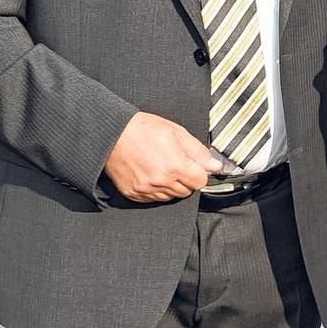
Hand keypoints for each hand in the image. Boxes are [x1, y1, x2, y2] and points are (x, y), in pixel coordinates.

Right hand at [103, 112, 225, 202]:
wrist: (112, 133)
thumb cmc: (141, 129)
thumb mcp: (176, 132)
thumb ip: (198, 151)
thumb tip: (214, 165)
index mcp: (175, 166)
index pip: (201, 181)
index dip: (200, 172)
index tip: (195, 166)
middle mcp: (161, 181)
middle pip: (187, 191)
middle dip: (186, 178)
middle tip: (176, 163)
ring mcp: (146, 189)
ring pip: (171, 196)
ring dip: (172, 185)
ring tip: (162, 166)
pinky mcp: (134, 193)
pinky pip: (153, 199)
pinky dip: (156, 189)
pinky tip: (151, 174)